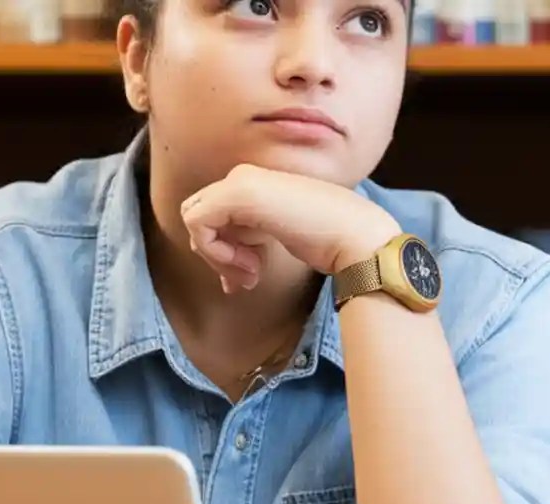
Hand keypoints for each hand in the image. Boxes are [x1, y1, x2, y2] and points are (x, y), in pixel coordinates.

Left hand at [180, 164, 402, 292]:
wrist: (353, 234)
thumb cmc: (327, 239)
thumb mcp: (279, 238)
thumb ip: (249, 248)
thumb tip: (226, 280)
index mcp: (255, 185)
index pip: (213, 217)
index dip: (223, 252)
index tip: (248, 276)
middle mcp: (243, 177)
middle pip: (200, 219)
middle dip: (217, 255)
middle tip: (246, 278)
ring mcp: (239, 182)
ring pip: (196, 222)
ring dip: (219, 258)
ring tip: (251, 275)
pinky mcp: (237, 193)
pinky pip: (198, 224)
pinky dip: (216, 252)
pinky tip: (249, 266)